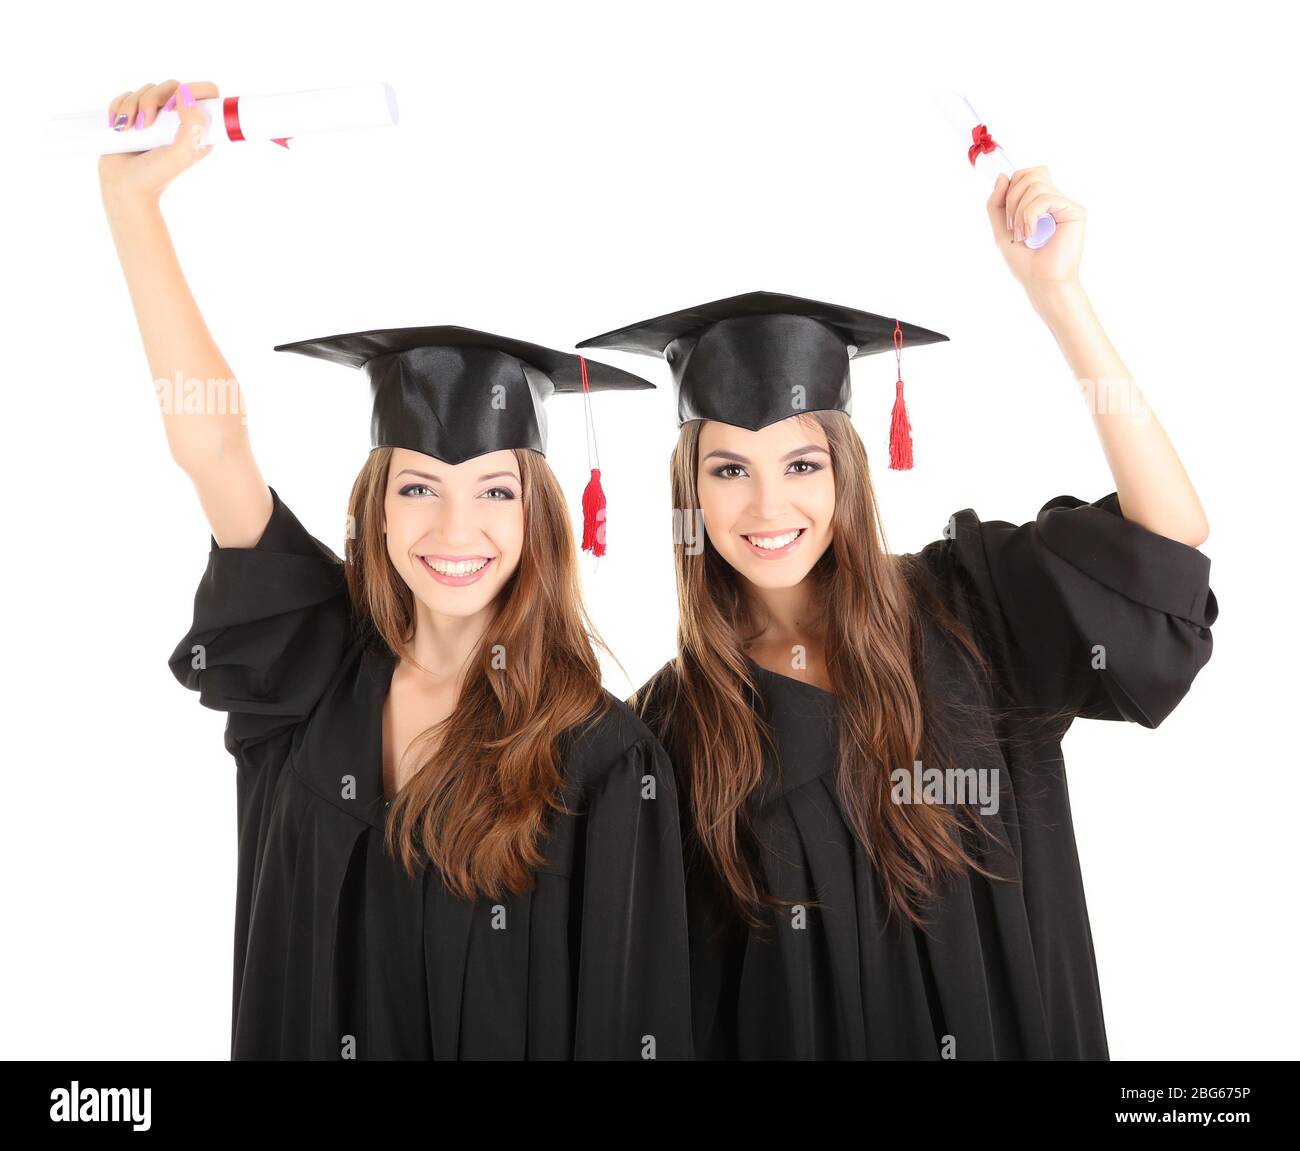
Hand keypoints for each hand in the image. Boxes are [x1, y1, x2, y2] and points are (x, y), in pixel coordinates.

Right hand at [98, 80, 218, 207]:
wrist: (124, 186)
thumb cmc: (155, 176)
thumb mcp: (181, 153)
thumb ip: (192, 124)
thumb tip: (184, 92)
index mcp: (199, 130)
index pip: (207, 93)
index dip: (192, 90)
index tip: (172, 108)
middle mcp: (180, 121)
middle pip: (172, 86)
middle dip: (152, 100)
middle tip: (145, 124)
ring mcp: (157, 117)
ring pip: (147, 89)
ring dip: (132, 106)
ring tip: (128, 130)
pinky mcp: (135, 116)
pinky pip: (127, 95)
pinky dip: (119, 107)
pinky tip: (117, 127)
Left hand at [987, 166, 1085, 301]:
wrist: (1041, 283)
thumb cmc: (1025, 263)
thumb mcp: (1001, 230)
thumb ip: (997, 203)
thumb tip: (1003, 175)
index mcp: (1042, 203)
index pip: (1027, 174)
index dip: (1011, 189)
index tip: (1008, 218)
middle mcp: (1057, 200)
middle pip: (1030, 173)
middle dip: (1012, 198)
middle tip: (1013, 226)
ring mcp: (1066, 204)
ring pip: (1035, 184)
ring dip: (1019, 211)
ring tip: (1023, 234)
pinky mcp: (1074, 211)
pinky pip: (1044, 198)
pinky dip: (1030, 215)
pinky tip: (1032, 234)